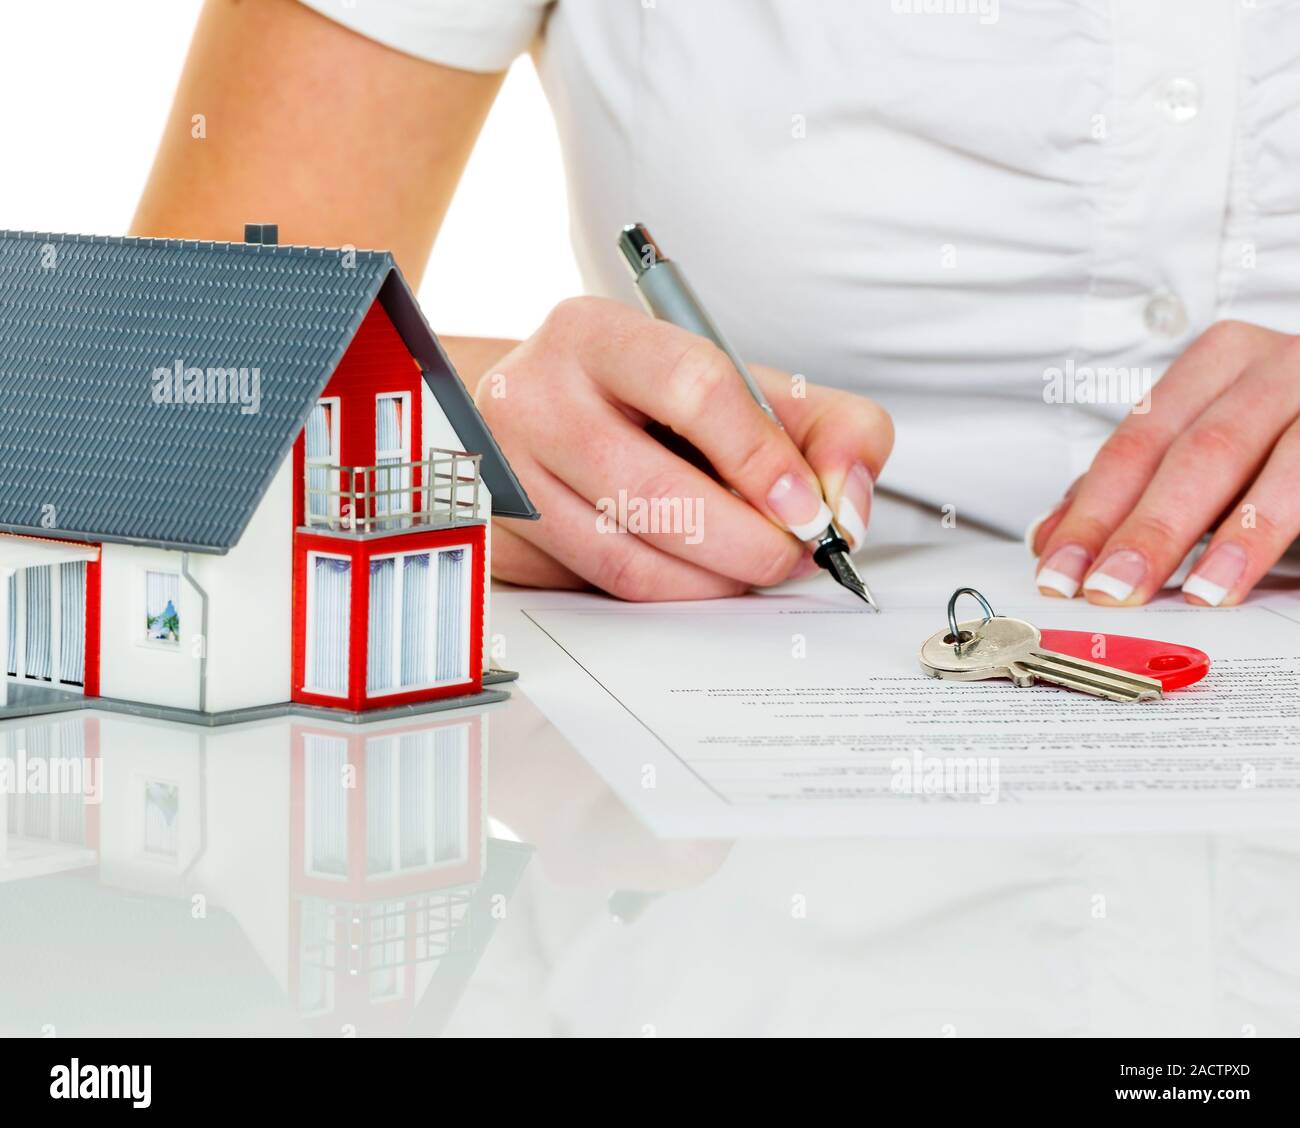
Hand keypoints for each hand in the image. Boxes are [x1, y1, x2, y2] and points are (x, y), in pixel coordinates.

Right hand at [474, 297, 893, 599]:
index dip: (762, 458)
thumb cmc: (647, 403)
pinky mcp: (510, 534)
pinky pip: (612, 583)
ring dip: (718, 576)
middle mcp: (537, 395)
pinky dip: (681, 590)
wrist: (535, 421)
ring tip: (758, 562)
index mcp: (598, 334)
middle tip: (795, 551)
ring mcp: (512, 471)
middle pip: (657, 490)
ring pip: (631, 553)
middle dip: (749, 540)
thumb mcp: (741, 387)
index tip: (809, 507)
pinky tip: (710, 575)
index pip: (692, 386)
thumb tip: (846, 505)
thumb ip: (824, 427)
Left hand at [1030, 320, 1299, 605]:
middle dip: (1150, 528)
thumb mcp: (1203, 447)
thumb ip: (1132, 487)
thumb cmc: (1282, 434)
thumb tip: (1048, 537)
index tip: (1058, 570)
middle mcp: (1281, 367)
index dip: (1094, 510)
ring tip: (1201, 594)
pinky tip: (1269, 574)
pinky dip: (1291, 526)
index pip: (1138, 441)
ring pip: (1283, 462)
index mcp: (1219, 363)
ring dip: (1240, 535)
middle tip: (1111, 590)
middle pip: (1201, 451)